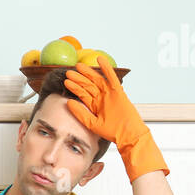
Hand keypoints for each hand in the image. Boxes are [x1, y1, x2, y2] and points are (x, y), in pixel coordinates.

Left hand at [63, 56, 168, 182]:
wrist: (128, 135)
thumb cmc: (111, 132)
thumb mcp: (92, 123)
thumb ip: (80, 113)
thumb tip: (68, 103)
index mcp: (95, 106)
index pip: (83, 94)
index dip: (74, 87)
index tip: (66, 82)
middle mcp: (102, 98)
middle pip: (88, 85)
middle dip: (79, 78)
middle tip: (68, 72)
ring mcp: (110, 94)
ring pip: (97, 80)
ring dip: (88, 72)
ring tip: (79, 66)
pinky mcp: (118, 92)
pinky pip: (111, 77)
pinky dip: (106, 68)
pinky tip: (100, 59)